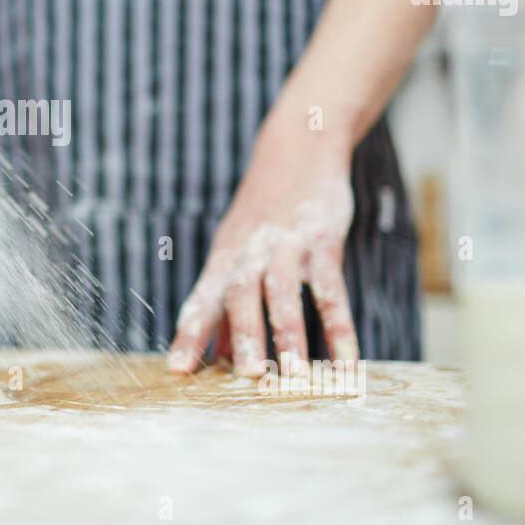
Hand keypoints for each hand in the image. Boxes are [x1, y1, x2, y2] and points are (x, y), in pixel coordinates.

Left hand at [166, 121, 359, 376]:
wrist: (298, 148)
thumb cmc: (265, 210)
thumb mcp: (238, 248)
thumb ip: (228, 300)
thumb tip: (217, 351)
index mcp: (225, 257)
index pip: (201, 299)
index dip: (189, 334)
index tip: (177, 371)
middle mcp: (250, 252)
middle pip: (239, 294)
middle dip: (241, 335)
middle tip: (244, 376)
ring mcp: (287, 245)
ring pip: (283, 292)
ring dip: (288, 334)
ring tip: (293, 375)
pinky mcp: (322, 241)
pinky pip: (332, 290)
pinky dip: (339, 327)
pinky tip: (347, 360)